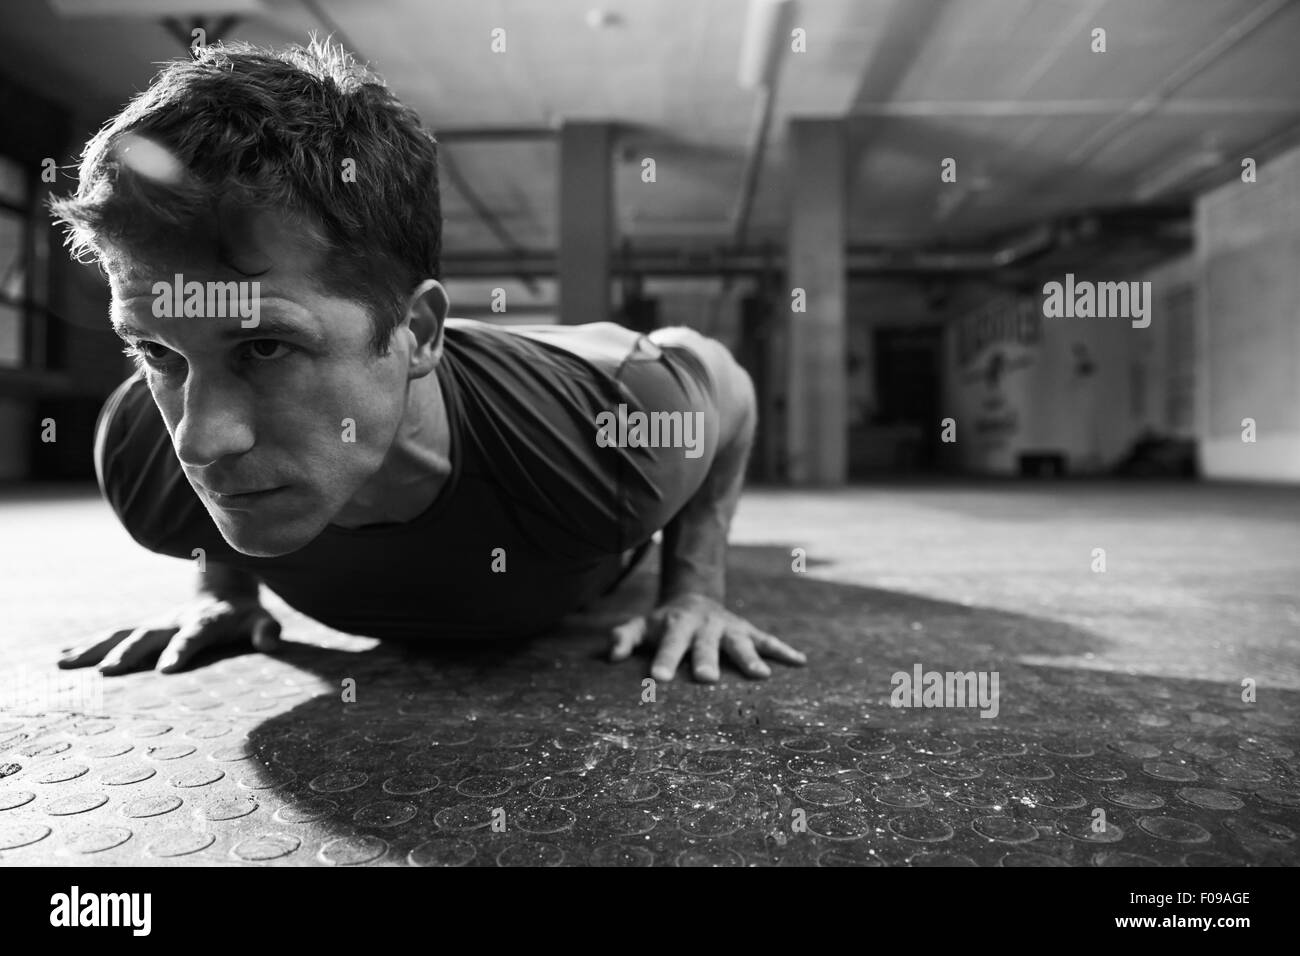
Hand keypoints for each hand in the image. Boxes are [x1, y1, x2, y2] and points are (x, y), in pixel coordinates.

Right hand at [58, 595, 281, 674]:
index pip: (194, 635)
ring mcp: (157, 622)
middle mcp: (175, 620)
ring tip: (66, 663)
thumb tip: (270, 642)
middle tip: (107, 672)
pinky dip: (88, 645)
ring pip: (123, 633)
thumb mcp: (263, 619)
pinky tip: (62, 657)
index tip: (166, 671)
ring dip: (96, 648)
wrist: (224, 590)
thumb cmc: (245, 614)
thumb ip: (267, 630)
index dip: (182, 650)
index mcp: (207, 620)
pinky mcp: (145, 627)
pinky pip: (113, 635)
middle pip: (150, 634)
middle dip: (129, 652)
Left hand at [608, 593, 805, 682]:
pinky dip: (784, 650)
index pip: (668, 645)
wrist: (693, 597)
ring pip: (740, 643)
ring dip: (749, 658)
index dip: (663, 660)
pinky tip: (800, 662)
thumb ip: (624, 637)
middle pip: (705, 645)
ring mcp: (729, 628)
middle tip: (707, 679)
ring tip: (760, 676)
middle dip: (706, 660)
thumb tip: (611, 655)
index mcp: (676, 625)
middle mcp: (705, 626)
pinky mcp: (748, 630)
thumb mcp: (640, 625)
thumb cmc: (662, 623)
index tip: (657, 680)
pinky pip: (768, 640)